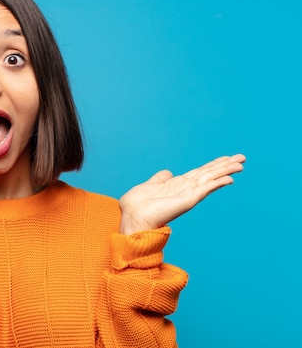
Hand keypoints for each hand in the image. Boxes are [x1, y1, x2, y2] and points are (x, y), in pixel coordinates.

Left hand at [118, 154, 245, 234]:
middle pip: (209, 174)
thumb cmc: (136, 206)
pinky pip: (205, 189)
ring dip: (225, 171)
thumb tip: (168, 172)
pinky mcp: (187, 200)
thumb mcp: (149, 186)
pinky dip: (217, 183)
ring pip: (210, 179)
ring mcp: (187, 195)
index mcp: (177, 185)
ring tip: (241, 164)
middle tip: (242, 158)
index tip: (227, 158)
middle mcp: (185, 189)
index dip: (213, 164)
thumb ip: (159, 179)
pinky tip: (229, 178)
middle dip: (225, 165)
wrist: (132, 218)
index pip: (200, 172)